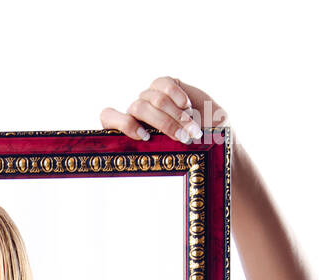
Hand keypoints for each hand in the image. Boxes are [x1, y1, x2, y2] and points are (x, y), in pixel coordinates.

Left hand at [100, 76, 228, 144]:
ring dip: (177, 116)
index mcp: (125, 130)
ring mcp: (148, 96)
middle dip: (164, 125)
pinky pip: (164, 84)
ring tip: (193, 129)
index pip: (108, 116)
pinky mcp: (163, 84)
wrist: (209, 134)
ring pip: (155, 99)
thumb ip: (156, 152)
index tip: (145, 136)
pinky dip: (177, 96)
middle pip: (139, 108)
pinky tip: (187, 107)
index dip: (124, 124)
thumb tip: (150, 155)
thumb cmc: (186, 151)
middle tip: (184, 138)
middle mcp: (134, 112)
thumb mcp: (169, 155)